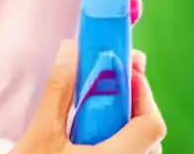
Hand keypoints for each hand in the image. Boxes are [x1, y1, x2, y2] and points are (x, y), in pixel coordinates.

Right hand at [10, 40, 164, 153]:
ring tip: (96, 110)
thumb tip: (71, 50)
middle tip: (110, 83)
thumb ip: (61, 90)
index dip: (142, 93)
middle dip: (133, 106)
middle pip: (150, 137)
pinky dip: (116, 144)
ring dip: (124, 127)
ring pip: (140, 152)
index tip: (123, 71)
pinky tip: (90, 137)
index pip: (152, 124)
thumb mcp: (41, 134)